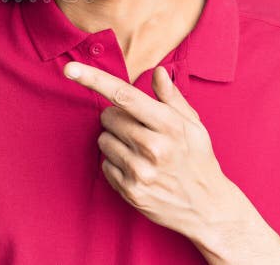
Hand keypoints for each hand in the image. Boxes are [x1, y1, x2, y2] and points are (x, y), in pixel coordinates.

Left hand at [63, 62, 241, 240]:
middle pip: (108, 116)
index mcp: (169, 125)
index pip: (124, 95)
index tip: (70, 69)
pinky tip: (137, 169)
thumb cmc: (198, 160)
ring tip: (140, 152)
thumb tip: (157, 71)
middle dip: (118, 119)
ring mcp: (140, 171)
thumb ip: (172, 97)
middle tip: (140, 131)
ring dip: (116, 141)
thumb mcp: (193, 126)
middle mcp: (153, 147)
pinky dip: (116, 163)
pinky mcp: (130, 190)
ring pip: (103, 139)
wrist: (209, 209)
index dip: (94, 79)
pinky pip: (105, 164)